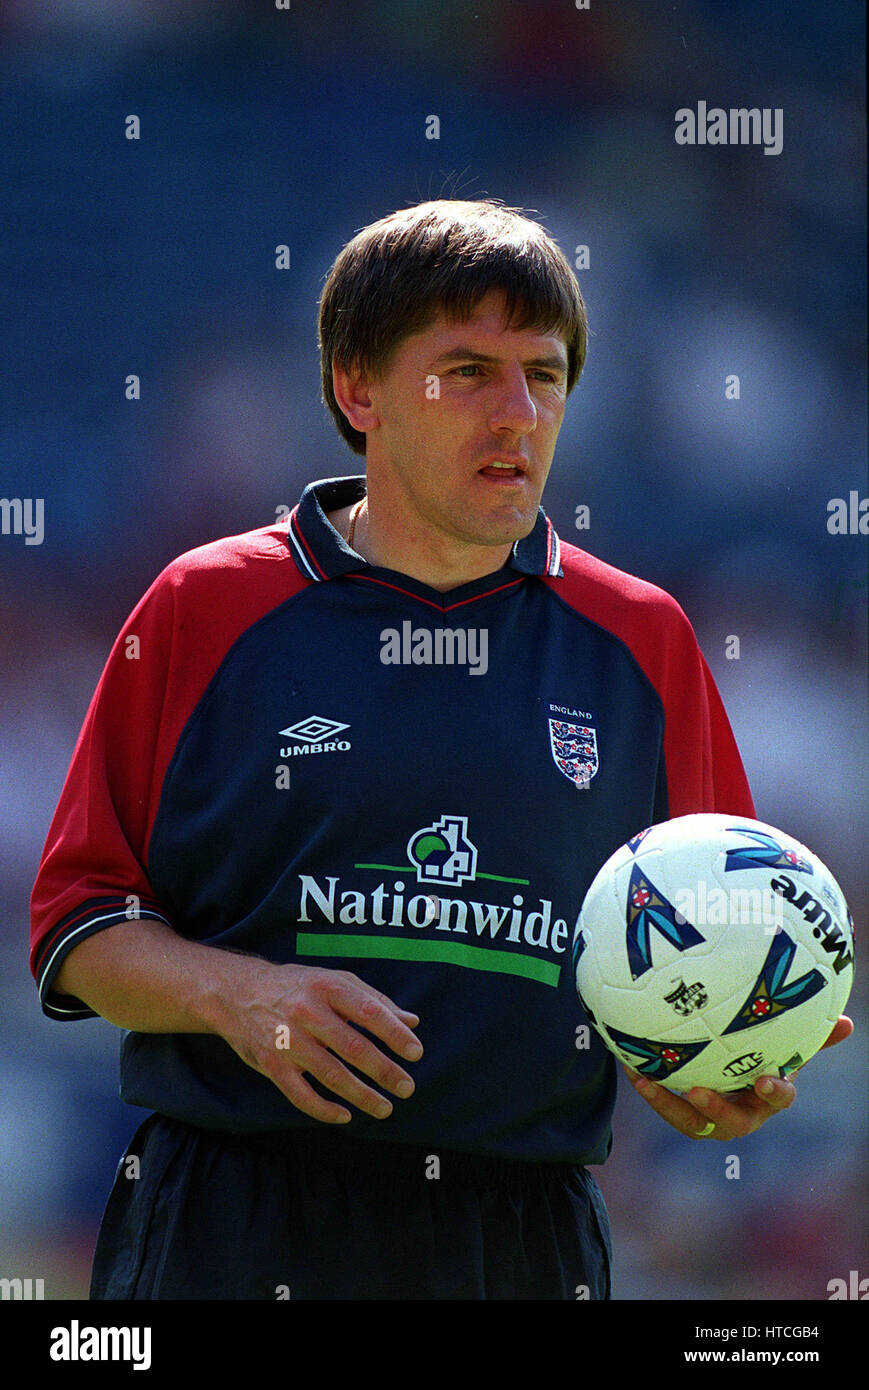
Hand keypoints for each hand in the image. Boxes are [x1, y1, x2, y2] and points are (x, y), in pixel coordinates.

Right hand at [219, 960, 422, 1124]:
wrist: (237, 994)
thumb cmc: (297, 986)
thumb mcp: (334, 980)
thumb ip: (374, 999)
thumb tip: (412, 1021)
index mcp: (327, 987)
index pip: (368, 1011)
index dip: (394, 1033)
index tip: (415, 1052)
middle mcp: (307, 1013)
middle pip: (353, 1047)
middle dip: (384, 1070)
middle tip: (406, 1087)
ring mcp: (288, 1041)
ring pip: (331, 1075)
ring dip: (361, 1095)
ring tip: (385, 1108)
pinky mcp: (272, 1065)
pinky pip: (300, 1095)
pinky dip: (324, 1109)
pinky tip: (345, 1116)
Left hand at [625, 1015, 852, 1140]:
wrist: (727, 1073)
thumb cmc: (761, 1056)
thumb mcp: (783, 1043)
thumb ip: (812, 1036)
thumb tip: (849, 1023)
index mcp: (767, 1095)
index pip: (777, 1098)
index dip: (774, 1091)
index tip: (766, 1079)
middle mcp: (740, 1113)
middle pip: (731, 1123)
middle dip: (715, 1109)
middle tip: (697, 1091)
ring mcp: (710, 1119)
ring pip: (691, 1122)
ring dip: (668, 1105)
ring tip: (648, 1084)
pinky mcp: (683, 1114)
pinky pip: (665, 1107)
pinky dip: (650, 1090)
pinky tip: (632, 1068)